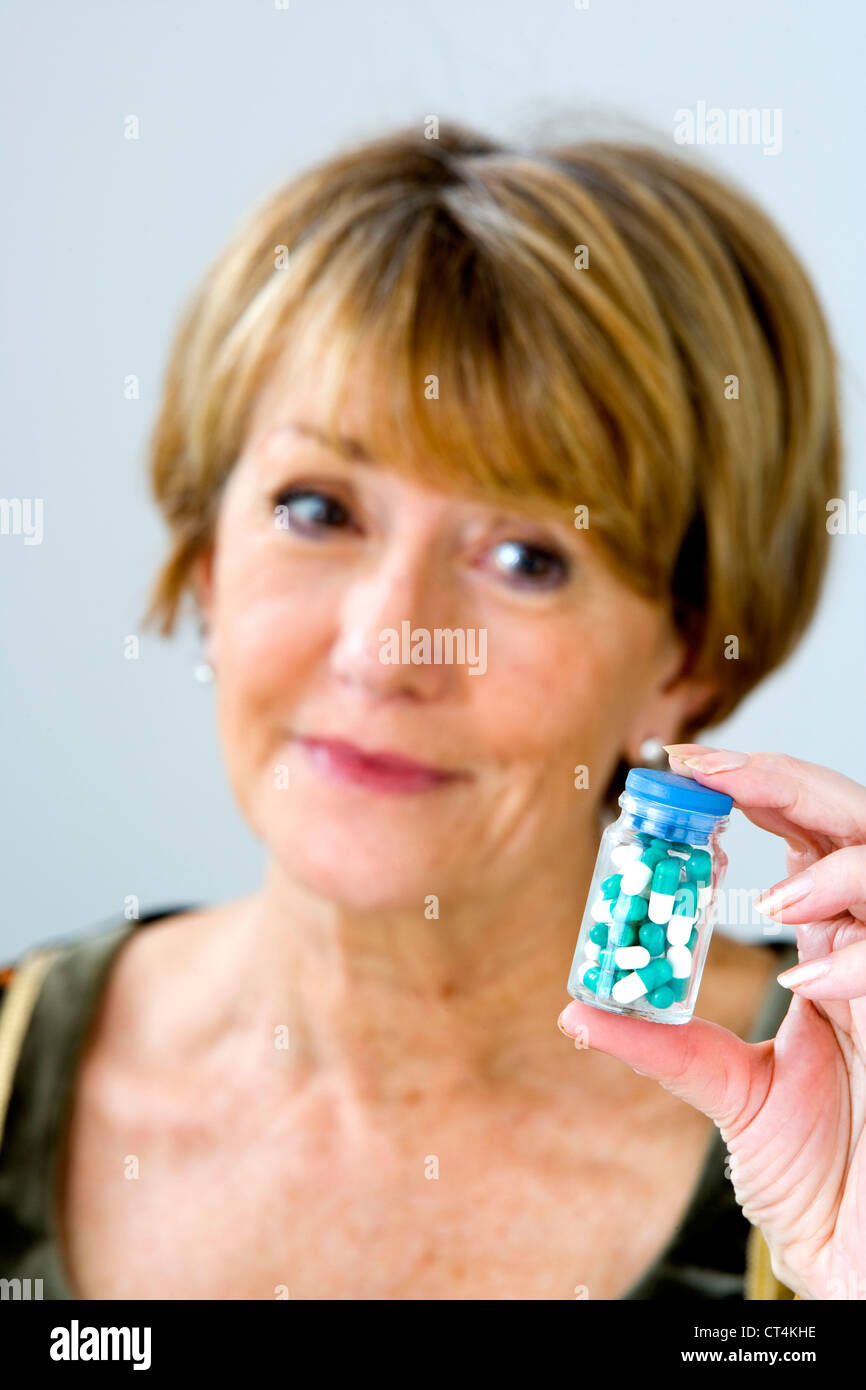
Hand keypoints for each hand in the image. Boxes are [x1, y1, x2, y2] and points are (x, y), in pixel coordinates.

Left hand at [557, 745, 865, 1300]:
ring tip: (775, 896)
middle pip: (850, 825)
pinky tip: (814, 981)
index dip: (755, 787)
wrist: (851, 1246)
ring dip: (836, 867)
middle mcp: (863, 948)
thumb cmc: (813, 1171)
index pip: (802, 836)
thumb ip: (662, 1046)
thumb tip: (576, 1009)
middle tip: (714, 770)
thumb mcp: (723, 1092)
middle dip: (786, 782)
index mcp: (824, 947)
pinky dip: (863, 960)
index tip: (683, 765)